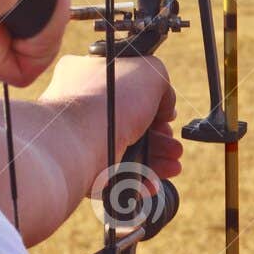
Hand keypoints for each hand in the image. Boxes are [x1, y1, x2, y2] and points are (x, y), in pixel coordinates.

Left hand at [44, 53, 181, 179]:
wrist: (79, 140)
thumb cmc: (108, 99)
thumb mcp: (149, 71)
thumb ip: (163, 84)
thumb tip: (165, 109)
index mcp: (87, 75)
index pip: (126, 88)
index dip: (151, 102)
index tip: (166, 115)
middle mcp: (81, 108)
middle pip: (130, 124)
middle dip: (160, 138)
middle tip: (173, 146)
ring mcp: (82, 139)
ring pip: (126, 152)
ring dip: (155, 160)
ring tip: (172, 165)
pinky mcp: (84, 168)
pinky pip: (116, 174)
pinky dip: (137, 179)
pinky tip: (152, 183)